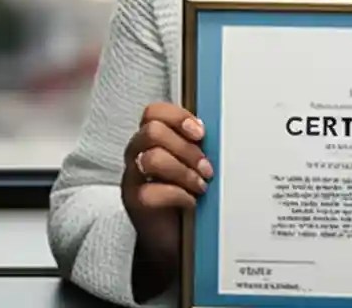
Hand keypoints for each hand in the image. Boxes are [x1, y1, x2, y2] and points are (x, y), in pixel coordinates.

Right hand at [121, 102, 213, 262]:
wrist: (173, 238)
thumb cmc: (185, 195)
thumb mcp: (193, 165)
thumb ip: (197, 147)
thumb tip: (218, 134)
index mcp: (152, 140)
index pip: (154, 113)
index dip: (177, 117)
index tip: (200, 133)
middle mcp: (137, 155)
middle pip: (152, 131)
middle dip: (186, 148)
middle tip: (206, 167)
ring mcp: (133, 179)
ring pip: (151, 158)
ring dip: (184, 171)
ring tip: (201, 185)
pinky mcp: (134, 204)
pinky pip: (150, 193)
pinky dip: (178, 196)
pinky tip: (191, 203)